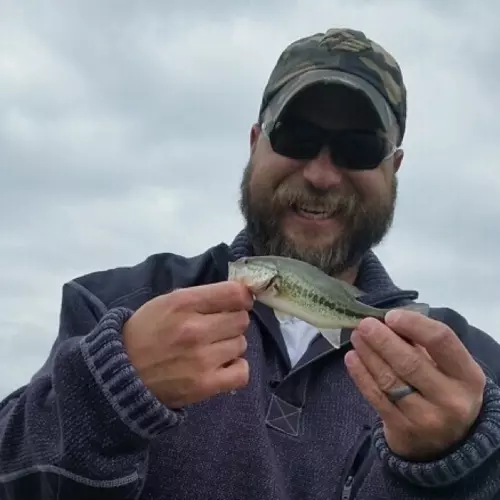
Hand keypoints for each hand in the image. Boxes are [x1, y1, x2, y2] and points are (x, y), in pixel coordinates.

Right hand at [122, 281, 253, 407]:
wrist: (120, 375)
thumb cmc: (145, 333)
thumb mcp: (165, 302)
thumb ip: (200, 297)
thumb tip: (238, 295)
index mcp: (183, 303)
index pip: (235, 293)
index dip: (242, 297)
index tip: (238, 302)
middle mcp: (195, 329)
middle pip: (242, 319)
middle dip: (232, 322)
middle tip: (217, 328)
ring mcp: (201, 359)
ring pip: (241, 344)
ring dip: (230, 345)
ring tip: (212, 349)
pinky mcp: (205, 385)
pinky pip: (242, 371)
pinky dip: (236, 368)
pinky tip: (221, 365)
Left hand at [344, 310, 485, 460]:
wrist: (446, 443)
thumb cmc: (444, 390)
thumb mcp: (448, 368)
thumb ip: (423, 345)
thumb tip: (387, 321)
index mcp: (467, 376)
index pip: (441, 341)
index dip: (414, 324)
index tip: (391, 315)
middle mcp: (450, 399)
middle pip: (410, 362)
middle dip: (382, 340)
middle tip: (364, 324)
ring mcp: (426, 418)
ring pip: (389, 380)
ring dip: (368, 354)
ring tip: (356, 337)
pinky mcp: (402, 431)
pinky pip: (376, 397)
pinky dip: (361, 375)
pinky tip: (352, 358)